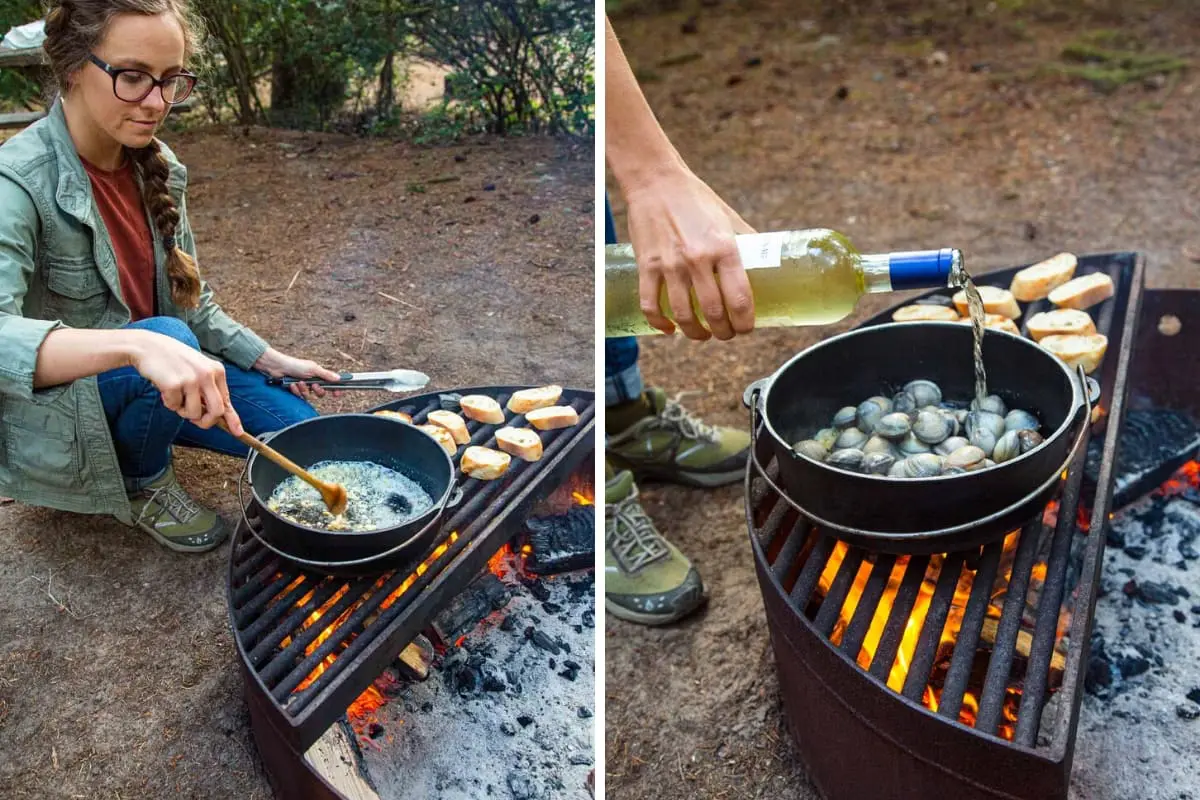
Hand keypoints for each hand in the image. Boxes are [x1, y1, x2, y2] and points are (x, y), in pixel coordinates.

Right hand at [127, 331, 243, 434]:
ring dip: (182, 411)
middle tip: (195, 420)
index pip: (227, 400)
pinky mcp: (174, 384)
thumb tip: (220, 415)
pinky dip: (168, 403)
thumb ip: (209, 389)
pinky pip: (173, 407)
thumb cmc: (174, 361)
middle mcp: (207, 374)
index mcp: (216, 371)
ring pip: (193, 413)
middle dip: (206, 421)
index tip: (238, 432)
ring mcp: (192, 379)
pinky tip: (164, 388)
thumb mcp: (198, 369)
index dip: (232, 419)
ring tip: (175, 395)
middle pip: (216, 411)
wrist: (148, 346)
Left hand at [253, 348, 341, 399]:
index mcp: (318, 374)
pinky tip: (291, 384)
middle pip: (321, 392)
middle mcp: (312, 380)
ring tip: (298, 382)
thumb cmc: (295, 365)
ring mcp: (304, 386)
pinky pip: (300, 396)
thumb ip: (326, 375)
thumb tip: (339, 378)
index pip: (331, 383)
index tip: (338, 393)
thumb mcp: (313, 369)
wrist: (277, 367)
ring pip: (309, 395)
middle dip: (317, 390)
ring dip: (304, 389)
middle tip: (313, 385)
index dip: (335, 389)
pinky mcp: (296, 390)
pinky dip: (296, 390)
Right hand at [622, 167, 756, 340]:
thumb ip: (745, 241)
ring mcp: (670, 264)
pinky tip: (669, 329)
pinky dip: (660, 323)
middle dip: (724, 332)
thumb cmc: (696, 199)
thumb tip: (766, 263)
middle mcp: (698, 259)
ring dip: (695, 333)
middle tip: (727, 334)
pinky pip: (651, 305)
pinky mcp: (646, 266)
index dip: (745, 322)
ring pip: (683, 315)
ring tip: (702, 335)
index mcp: (724, 248)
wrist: (656, 182)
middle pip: (714, 313)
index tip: (747, 328)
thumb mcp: (728, 218)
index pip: (740, 298)